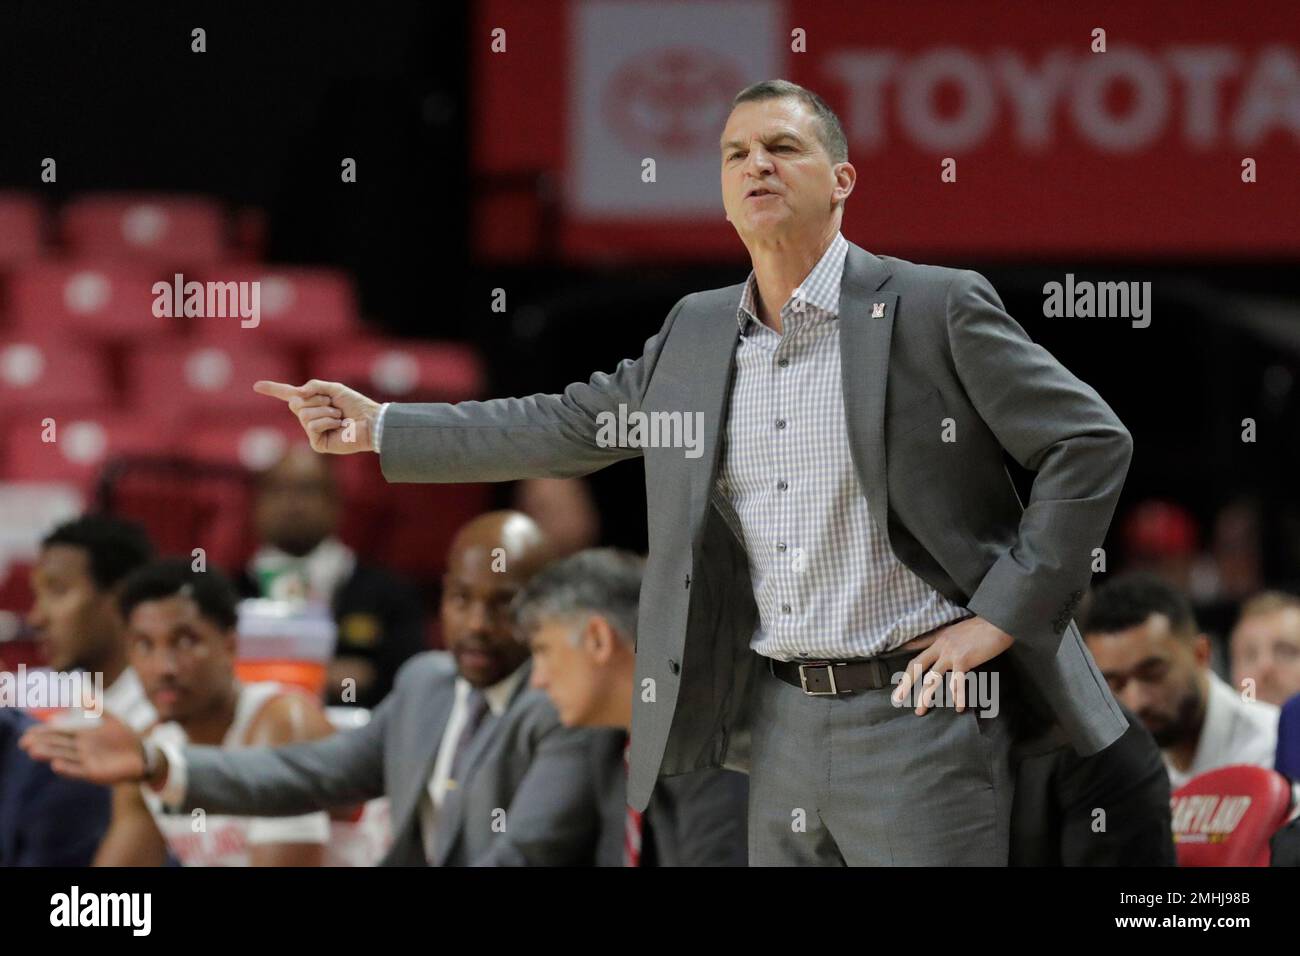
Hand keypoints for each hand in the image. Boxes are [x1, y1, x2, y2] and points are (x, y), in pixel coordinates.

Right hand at [19, 714, 148, 784]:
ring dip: (49, 754)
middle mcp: (81, 749)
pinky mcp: (94, 773)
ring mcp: (86, 761)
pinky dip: (67, 768)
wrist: (142, 755)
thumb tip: (83, 693)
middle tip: (24, 742)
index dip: (45, 732)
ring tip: (34, 751)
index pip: (60, 733)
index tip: (28, 732)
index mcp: (83, 736)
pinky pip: (78, 770)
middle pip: (58, 745)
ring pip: (64, 757)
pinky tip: (55, 765)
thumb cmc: (124, 737)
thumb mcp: (111, 719)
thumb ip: (97, 708)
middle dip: (41, 743)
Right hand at [253, 379, 380, 453]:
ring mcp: (313, 431)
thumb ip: (314, 386)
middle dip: (316, 399)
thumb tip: (296, 395)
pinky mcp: (318, 443)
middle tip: (333, 405)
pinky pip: (311, 425)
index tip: (256, 386)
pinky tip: (338, 424)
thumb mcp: (333, 388)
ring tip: (338, 416)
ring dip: (324, 411)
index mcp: (313, 403)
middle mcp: (310, 417)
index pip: (289, 395)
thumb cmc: (356, 405)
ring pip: (304, 414)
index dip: (274, 389)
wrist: (370, 421)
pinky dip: (326, 421)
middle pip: (296, 403)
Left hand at [891, 615, 1013, 715]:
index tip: (892, 663)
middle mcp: (940, 645)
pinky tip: (959, 707)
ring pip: (931, 679)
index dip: (904, 654)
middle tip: (896, 699)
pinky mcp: (963, 660)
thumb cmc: (984, 627)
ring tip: (920, 711)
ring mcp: (950, 653)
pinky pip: (956, 683)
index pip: (916, 645)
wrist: (997, 622)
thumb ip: (950, 639)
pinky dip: (958, 697)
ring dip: (925, 697)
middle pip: (916, 665)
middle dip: (905, 683)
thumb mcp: (960, 629)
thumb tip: (948, 649)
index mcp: (939, 637)